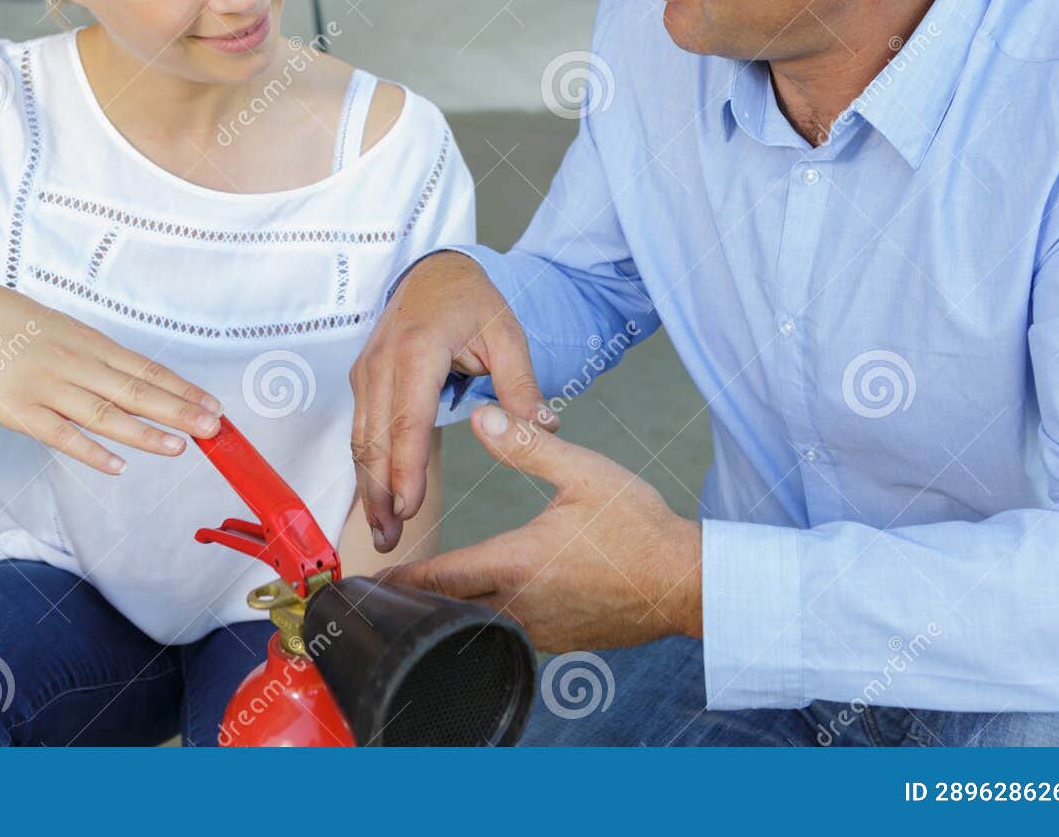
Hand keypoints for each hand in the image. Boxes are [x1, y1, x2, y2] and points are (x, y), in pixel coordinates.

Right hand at [0, 276, 221, 474]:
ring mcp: (48, 387)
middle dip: (179, 411)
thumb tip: (141, 383)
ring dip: (144, 432)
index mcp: (92, 345)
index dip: (183, 390)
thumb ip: (100, 359)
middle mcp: (77, 364)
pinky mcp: (19, 410)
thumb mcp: (67, 333)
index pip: (148, 371)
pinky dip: (90, 450)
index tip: (215, 407)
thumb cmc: (18, 326)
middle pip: (136, 391)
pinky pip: (60, 434)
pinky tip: (117, 465)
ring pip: (105, 414)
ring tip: (180, 447)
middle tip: (214, 428)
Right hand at [350, 251, 558, 550]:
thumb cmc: (471, 302)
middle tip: (390, 540)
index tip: (409, 508)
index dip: (406, 467)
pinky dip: (365, 469)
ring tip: (381, 533)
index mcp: (418, 349)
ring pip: (361, 440)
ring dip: (368, 488)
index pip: (408, 419)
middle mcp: (382, 362)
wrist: (434, 272)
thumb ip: (521, 385)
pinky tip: (376, 501)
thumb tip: (544, 428)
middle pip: (375, 438)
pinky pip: (361, 431)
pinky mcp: (363, 381)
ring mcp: (367, 371)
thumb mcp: (507, 334)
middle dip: (380, 493)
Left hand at [382, 405, 702, 652]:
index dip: (403, 579)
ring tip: (431, 597)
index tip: (373, 581)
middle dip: (419, 599)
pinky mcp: (560, 642)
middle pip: (450, 608)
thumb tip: (482, 415)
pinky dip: (489, 621)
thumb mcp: (583, 472)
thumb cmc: (638, 526)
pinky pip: (510, 635)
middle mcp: (520, 604)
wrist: (685, 582)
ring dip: (454, 611)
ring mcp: (540, 630)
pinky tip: (488, 605)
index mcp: (516, 561)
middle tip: (391, 590)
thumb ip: (526, 446)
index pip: (441, 576)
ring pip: (478, 625)